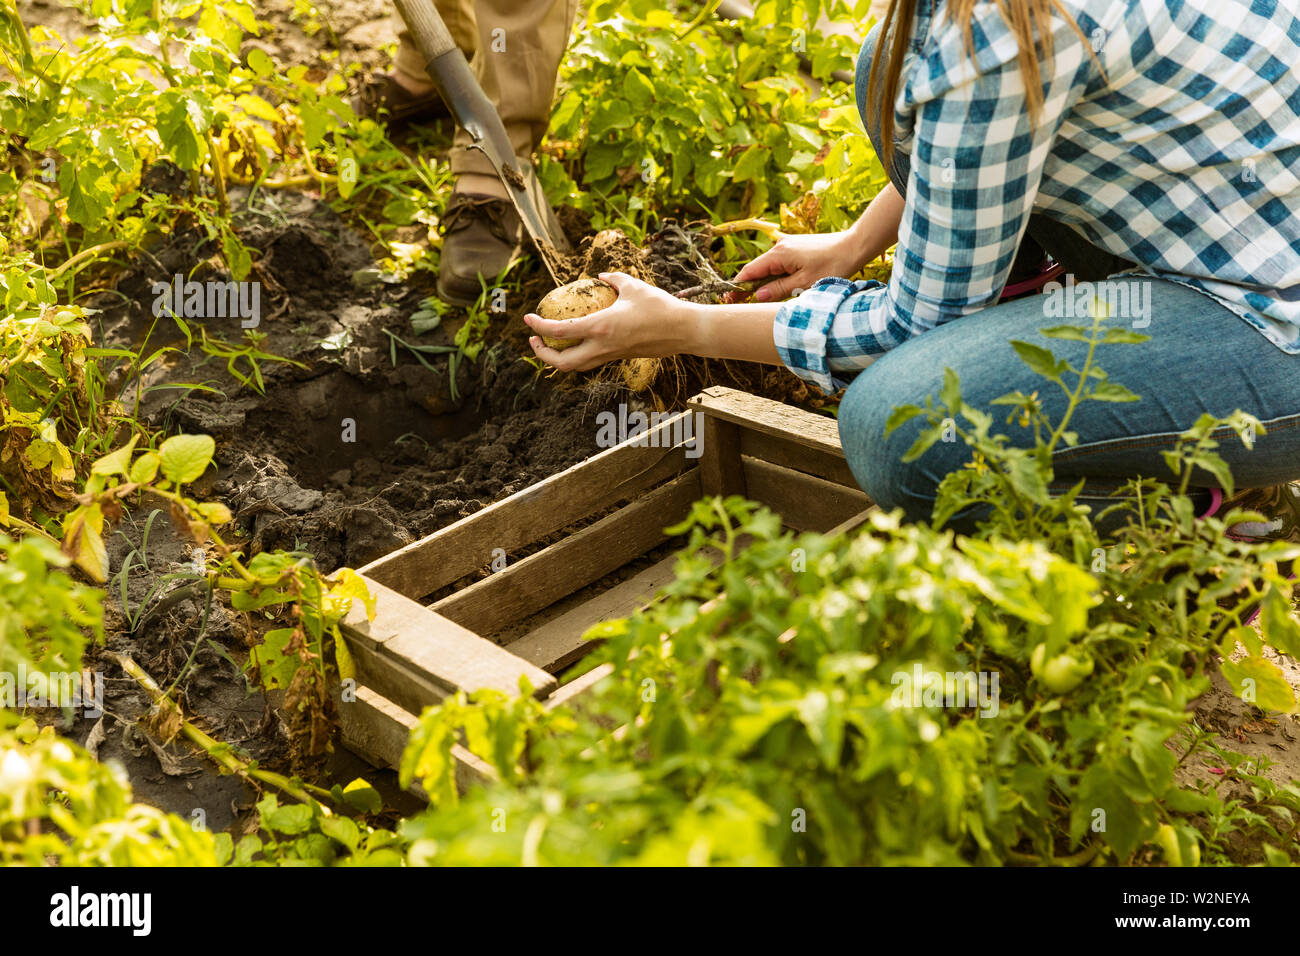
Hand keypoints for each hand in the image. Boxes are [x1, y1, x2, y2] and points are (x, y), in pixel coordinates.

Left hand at [524, 272, 693, 371]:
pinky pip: (591, 361)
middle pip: (561, 363)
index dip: (538, 326)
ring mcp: (611, 355)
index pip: (559, 331)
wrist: (684, 331)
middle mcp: (602, 346)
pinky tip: (576, 341)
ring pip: (575, 367)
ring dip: (558, 358)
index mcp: (600, 327)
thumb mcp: (633, 286)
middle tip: (533, 340)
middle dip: (542, 355)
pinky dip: (576, 355)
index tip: (527, 319)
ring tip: (550, 344)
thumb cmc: (660, 307)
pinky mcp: (620, 358)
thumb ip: (613, 279)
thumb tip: (601, 275)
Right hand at [733, 230, 868, 301]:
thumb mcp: (804, 283)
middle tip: (738, 304)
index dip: (737, 287)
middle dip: (748, 287)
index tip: (728, 300)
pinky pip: (779, 265)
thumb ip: (778, 290)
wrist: (853, 246)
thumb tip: (756, 296)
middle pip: (756, 269)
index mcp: (779, 254)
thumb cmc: (832, 265)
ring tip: (757, 300)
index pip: (749, 272)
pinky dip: (774, 277)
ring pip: (768, 268)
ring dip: (762, 283)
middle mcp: (779, 247)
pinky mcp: (796, 249)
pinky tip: (776, 288)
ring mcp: (788, 246)